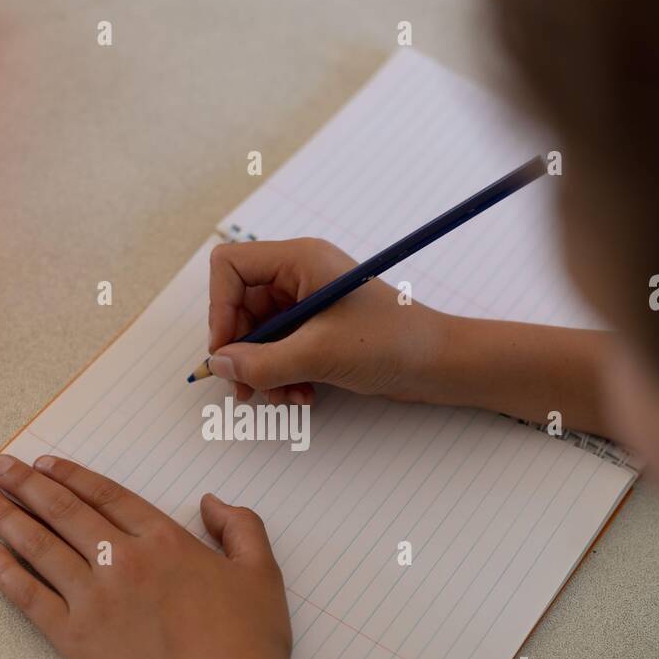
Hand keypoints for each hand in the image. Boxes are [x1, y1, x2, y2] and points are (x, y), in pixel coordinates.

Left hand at [0, 453, 291, 658]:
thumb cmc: (246, 643)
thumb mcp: (262, 573)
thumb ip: (241, 527)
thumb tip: (211, 502)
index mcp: (164, 539)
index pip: (105, 495)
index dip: (71, 475)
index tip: (44, 463)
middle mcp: (122, 559)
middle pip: (64, 511)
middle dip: (25, 484)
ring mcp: (93, 598)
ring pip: (39, 546)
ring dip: (6, 518)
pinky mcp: (75, 637)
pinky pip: (30, 597)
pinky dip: (5, 573)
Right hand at [208, 238, 444, 404]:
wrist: (440, 363)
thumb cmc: (391, 343)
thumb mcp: (319, 354)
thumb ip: (262, 362)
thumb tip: (219, 365)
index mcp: (300, 260)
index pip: (230, 266)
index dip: (219, 309)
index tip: (227, 352)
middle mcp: (300, 275)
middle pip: (240, 306)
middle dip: (242, 352)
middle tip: (247, 390)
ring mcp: (309, 303)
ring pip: (259, 335)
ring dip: (263, 371)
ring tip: (284, 398)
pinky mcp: (319, 329)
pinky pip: (281, 349)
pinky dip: (282, 375)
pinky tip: (301, 396)